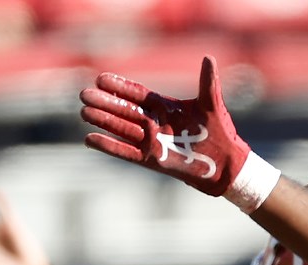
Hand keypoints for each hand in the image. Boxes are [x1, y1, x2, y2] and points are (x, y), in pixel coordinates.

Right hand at [79, 57, 252, 196]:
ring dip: (103, 120)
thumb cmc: (220, 131)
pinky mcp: (151, 160)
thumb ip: (207, 81)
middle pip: (124, 110)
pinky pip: (125, 152)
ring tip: (83, 112)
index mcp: (165, 107)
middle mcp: (154, 122)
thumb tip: (209, 58)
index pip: (137, 94)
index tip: (100, 79)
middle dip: (105, 102)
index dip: (120, 87)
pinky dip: (109, 146)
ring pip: (121, 128)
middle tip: (83, 94)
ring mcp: (151, 141)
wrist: (224, 163)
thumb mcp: (212, 104)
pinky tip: (89, 139)